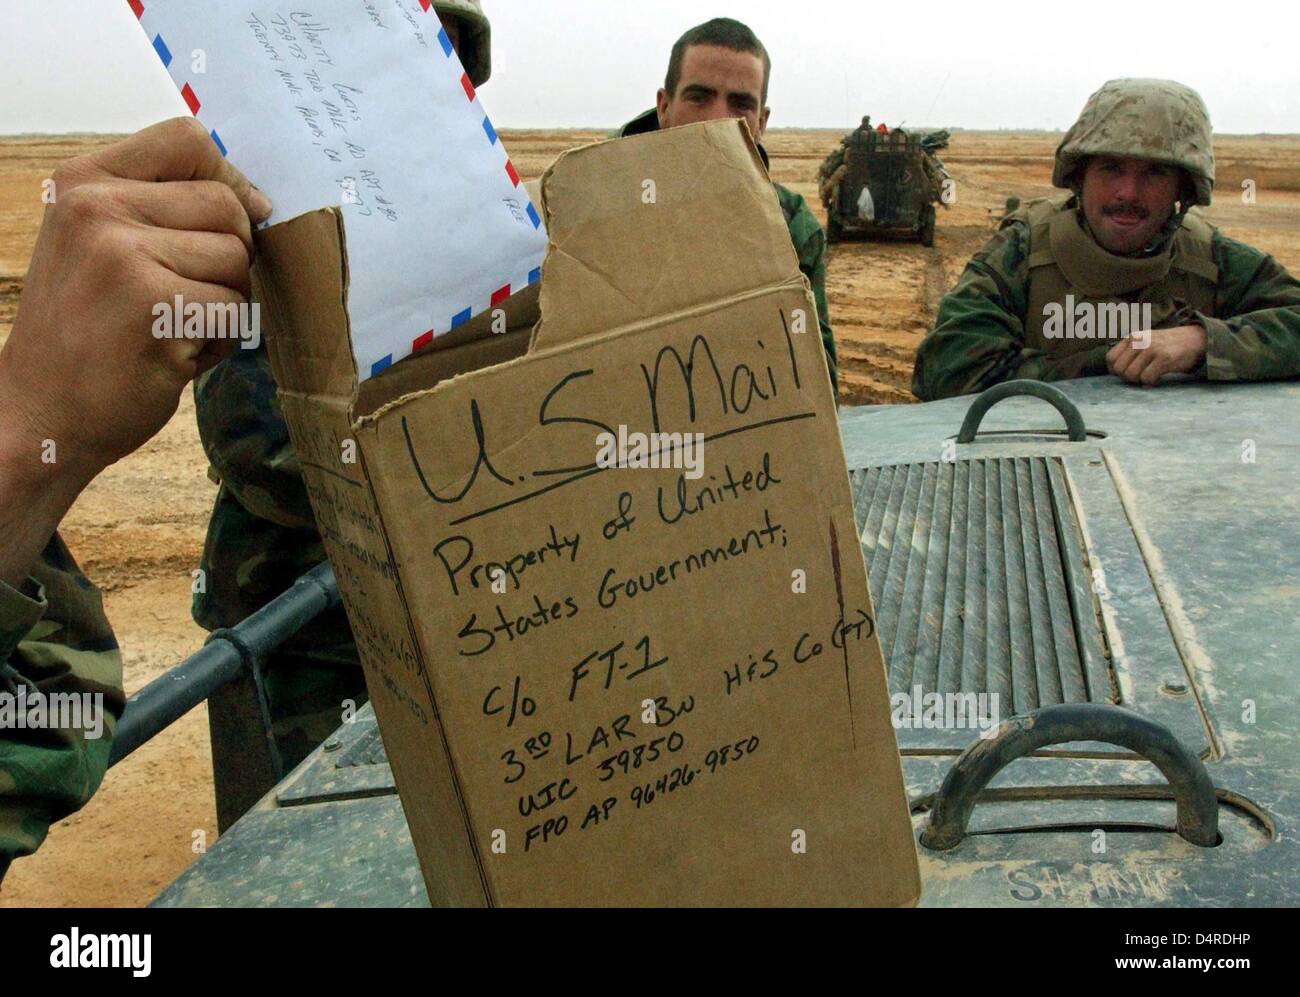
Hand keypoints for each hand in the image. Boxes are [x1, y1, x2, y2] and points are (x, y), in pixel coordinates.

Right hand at [0, 117, 270, 586]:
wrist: (41, 415)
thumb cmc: (87, 335)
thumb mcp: (103, 248)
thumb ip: (163, 212)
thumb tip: (260, 201)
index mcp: (84, 182)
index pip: (187, 140)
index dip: (230, 179)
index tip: (240, 217)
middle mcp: (97, 206)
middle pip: (228, 206)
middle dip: (232, 260)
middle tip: (192, 301)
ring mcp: (120, 252)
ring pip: (237, 260)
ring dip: (227, 305)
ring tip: (176, 330)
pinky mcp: (151, 303)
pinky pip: (235, 311)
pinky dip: (221, 344)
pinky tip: (176, 357)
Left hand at [1106, 324, 1206, 386]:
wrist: (1196, 339)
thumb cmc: (1168, 345)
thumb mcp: (1146, 342)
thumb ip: (1130, 352)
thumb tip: (1114, 371)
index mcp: (1132, 337)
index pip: (1110, 359)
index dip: (1116, 370)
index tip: (1127, 373)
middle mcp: (1139, 340)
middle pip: (1119, 369)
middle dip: (1128, 378)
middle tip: (1141, 376)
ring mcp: (1151, 348)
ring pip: (1131, 375)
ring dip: (1140, 380)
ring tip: (1151, 375)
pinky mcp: (1163, 357)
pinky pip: (1146, 378)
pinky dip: (1151, 382)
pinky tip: (1159, 376)